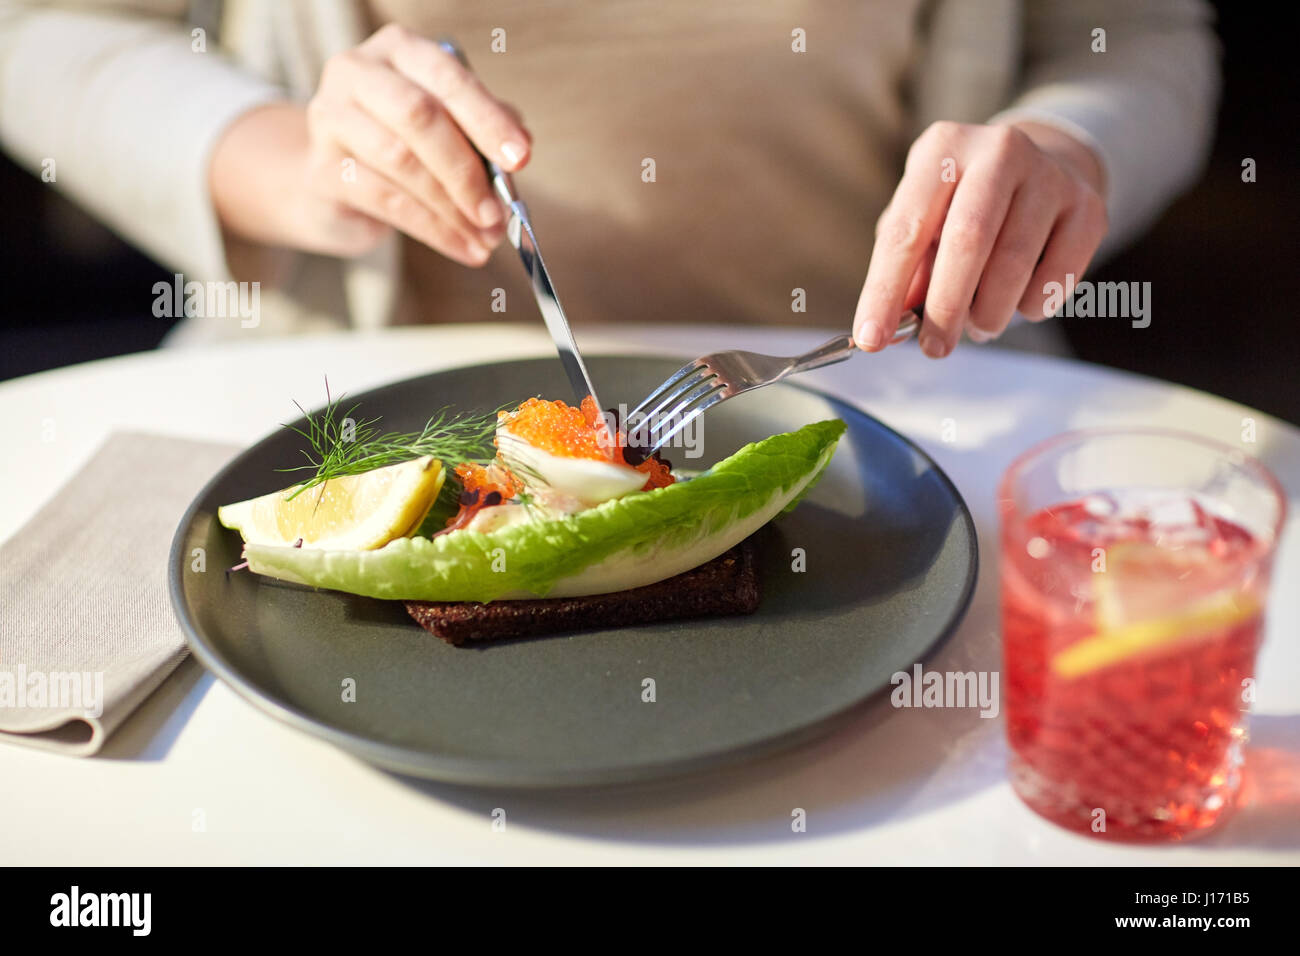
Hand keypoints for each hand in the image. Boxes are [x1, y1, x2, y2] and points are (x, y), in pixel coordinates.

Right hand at [211, 23, 531, 265]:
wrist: (340, 179)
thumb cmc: (406, 143)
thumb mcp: (450, 126)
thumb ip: (484, 129)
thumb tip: (519, 152)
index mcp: (399, 49)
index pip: (449, 78)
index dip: (488, 119)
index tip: (521, 158)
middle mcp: (357, 72)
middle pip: (419, 117)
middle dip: (467, 171)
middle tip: (498, 213)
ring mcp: (331, 118)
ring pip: (402, 162)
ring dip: (453, 209)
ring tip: (486, 238)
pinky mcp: (322, 170)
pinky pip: (387, 201)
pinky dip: (433, 230)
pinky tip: (462, 247)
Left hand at [851, 120, 1107, 356]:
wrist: (1040, 170)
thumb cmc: (960, 207)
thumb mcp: (923, 224)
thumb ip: (906, 271)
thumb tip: (890, 327)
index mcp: (943, 148)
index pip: (906, 229)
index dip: (885, 289)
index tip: (871, 338)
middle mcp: (999, 149)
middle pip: (968, 240)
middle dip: (946, 306)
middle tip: (934, 348)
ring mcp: (1050, 175)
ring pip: (1015, 262)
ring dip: (989, 312)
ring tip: (978, 327)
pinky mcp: (1089, 207)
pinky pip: (1058, 276)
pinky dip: (1032, 305)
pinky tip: (1019, 304)